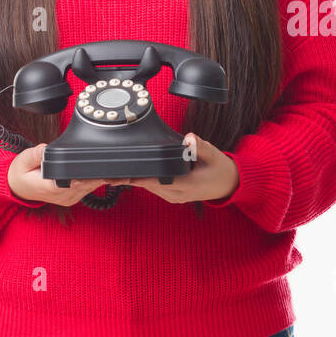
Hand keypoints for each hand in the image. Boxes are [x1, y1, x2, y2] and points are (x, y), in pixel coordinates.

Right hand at [7, 143, 131, 206]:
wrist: (17, 187)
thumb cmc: (20, 174)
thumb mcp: (22, 160)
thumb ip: (34, 155)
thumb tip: (44, 149)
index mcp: (52, 188)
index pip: (76, 182)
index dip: (89, 174)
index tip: (99, 165)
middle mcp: (64, 195)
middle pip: (88, 183)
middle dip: (99, 172)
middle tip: (113, 160)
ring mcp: (70, 198)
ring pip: (91, 186)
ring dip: (99, 176)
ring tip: (112, 164)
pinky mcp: (73, 197)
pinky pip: (88, 188)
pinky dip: (94, 179)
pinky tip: (102, 170)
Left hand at [116, 133, 238, 203]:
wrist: (229, 184)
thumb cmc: (221, 169)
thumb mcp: (215, 155)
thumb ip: (201, 147)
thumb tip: (190, 138)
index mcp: (187, 186)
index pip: (155, 182)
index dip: (136, 179)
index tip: (119, 176)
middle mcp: (178, 195)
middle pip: (147, 186)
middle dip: (128, 180)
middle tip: (106, 175)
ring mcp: (175, 198)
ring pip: (149, 188)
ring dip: (134, 182)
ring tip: (113, 176)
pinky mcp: (173, 196)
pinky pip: (154, 189)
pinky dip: (143, 182)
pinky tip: (132, 176)